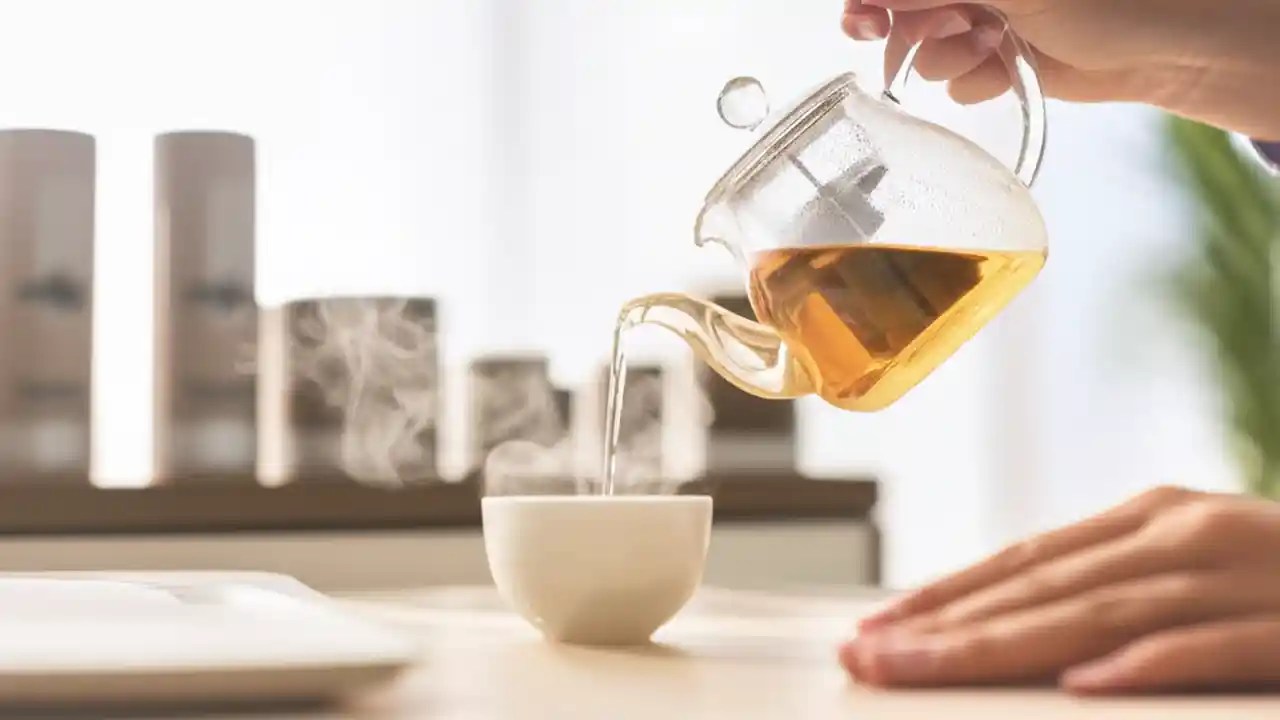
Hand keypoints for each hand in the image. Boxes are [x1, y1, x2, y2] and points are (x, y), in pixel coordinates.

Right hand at [840, 0, 1279, 139]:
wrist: (1159, 46)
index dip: (870, 1)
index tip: (861, 22)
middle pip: (898, 13)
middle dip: (913, 31)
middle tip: (944, 33)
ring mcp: (981, 21)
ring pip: (925, 52)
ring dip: (951, 58)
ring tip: (993, 48)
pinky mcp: (995, 62)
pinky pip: (955, 83)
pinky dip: (976, 82)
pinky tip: (1006, 72)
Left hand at [840, 487, 1279, 692]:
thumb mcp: (1195, 566)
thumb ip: (1116, 584)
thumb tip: (1019, 618)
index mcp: (1151, 519)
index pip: (1024, 559)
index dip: (944, 593)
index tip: (872, 626)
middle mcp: (1179, 535)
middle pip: (1038, 586)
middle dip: (943, 625)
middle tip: (863, 655)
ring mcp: (1236, 576)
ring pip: (1095, 615)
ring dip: (999, 643)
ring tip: (919, 668)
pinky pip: (1208, 649)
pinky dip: (1146, 666)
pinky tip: (1083, 686)